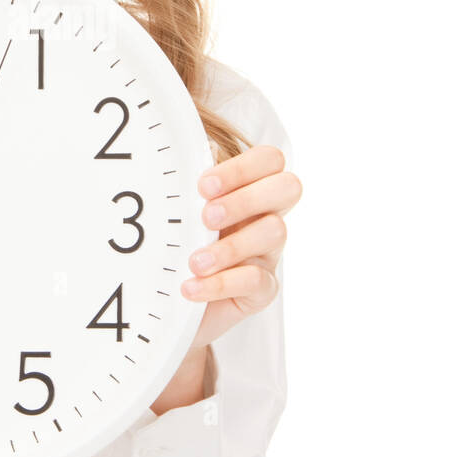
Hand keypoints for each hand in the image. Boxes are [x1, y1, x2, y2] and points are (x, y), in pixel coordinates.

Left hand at [150, 144, 301, 413]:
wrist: (168, 305)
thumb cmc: (176, 246)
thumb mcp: (180, 214)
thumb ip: (191, 187)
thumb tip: (193, 152)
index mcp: (249, 189)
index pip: (270, 160)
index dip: (242, 167)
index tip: (202, 186)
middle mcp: (266, 216)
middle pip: (288, 187)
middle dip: (246, 198)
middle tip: (206, 217)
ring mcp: (269, 253)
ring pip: (274, 232)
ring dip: (231, 245)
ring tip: (194, 262)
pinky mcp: (262, 290)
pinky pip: (256, 280)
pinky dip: (221, 283)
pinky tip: (191, 287)